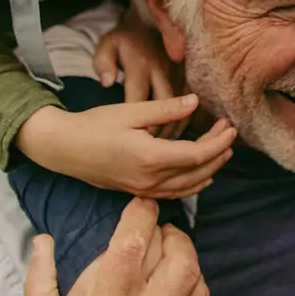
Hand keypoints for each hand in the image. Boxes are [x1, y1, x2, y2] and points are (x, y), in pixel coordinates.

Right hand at [16, 199, 209, 295]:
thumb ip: (40, 276)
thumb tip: (42, 237)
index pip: (134, 243)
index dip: (142, 214)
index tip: (142, 204)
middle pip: (180, 257)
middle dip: (174, 234)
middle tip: (162, 231)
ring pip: (198, 284)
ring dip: (188, 264)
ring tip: (172, 259)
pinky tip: (177, 295)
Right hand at [18, 99, 235, 198]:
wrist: (64, 148)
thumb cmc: (95, 125)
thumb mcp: (131, 111)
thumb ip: (166, 109)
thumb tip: (195, 102)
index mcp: (150, 157)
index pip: (197, 154)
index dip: (218, 142)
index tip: (230, 126)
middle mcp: (150, 179)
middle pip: (197, 171)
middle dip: (219, 153)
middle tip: (230, 133)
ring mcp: (144, 189)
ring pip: (188, 186)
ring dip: (210, 169)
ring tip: (224, 152)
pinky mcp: (138, 191)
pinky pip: (175, 193)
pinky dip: (193, 184)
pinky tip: (203, 175)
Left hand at [94, 5, 183, 136]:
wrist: (148, 20)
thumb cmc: (124, 39)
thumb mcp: (107, 45)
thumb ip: (103, 63)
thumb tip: (107, 82)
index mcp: (140, 65)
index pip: (139, 99)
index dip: (137, 122)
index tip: (134, 141)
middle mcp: (161, 70)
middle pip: (166, 107)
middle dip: (161, 132)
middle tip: (154, 152)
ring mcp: (177, 72)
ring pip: (183, 107)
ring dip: (177, 128)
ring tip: (167, 149)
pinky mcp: (187, 74)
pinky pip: (193, 102)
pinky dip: (187, 120)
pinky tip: (179, 133)